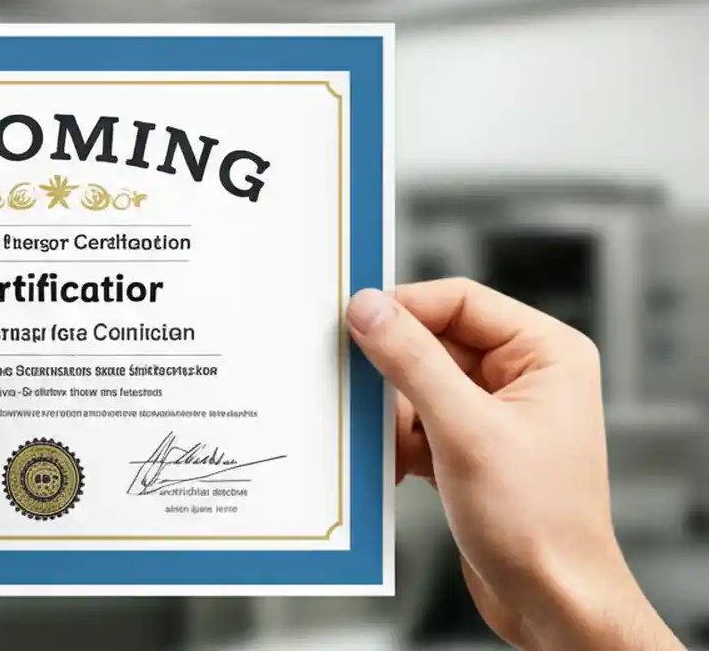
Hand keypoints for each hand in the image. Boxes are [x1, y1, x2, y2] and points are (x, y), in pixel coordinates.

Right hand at [348, 279, 680, 649]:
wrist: (551, 601)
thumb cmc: (537, 522)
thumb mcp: (464, 430)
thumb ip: (412, 361)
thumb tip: (368, 309)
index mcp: (546, 353)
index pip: (459, 301)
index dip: (403, 309)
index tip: (350, 322)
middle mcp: (525, 376)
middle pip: (433, 342)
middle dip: (394, 375)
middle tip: (356, 392)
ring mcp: (498, 414)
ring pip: (419, 385)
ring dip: (393, 416)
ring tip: (391, 448)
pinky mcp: (473, 448)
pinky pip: (419, 423)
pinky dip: (399, 443)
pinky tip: (395, 469)